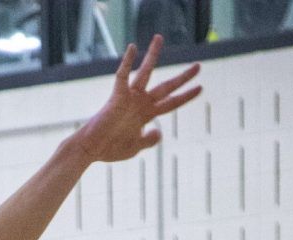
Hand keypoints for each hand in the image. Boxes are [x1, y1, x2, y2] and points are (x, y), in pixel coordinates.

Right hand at [77, 36, 201, 162]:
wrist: (92, 149)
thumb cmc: (110, 149)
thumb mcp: (135, 147)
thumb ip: (149, 140)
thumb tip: (159, 131)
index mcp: (146, 115)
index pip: (171, 103)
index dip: (185, 96)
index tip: (200, 88)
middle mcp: (141, 103)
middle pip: (166, 87)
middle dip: (182, 77)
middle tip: (198, 66)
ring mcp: (130, 98)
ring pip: (145, 73)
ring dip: (152, 56)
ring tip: (159, 38)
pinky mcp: (117, 97)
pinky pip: (123, 76)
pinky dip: (127, 62)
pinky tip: (133, 48)